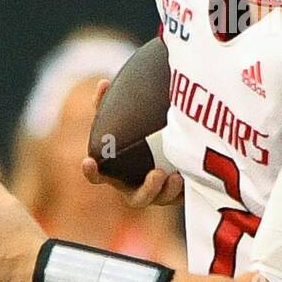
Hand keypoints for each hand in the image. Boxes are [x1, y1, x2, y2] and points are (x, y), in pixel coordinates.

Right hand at [80, 78, 182, 207]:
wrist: (168, 142)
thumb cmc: (138, 131)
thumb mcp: (125, 117)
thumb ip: (110, 103)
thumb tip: (104, 82)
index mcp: (116, 173)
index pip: (97, 176)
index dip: (91, 172)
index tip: (88, 161)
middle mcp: (135, 188)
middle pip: (137, 199)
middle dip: (147, 189)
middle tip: (158, 173)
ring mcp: (158, 194)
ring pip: (162, 200)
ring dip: (169, 191)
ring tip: (178, 176)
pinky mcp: (179, 194)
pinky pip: (183, 195)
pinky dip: (187, 187)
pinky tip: (192, 172)